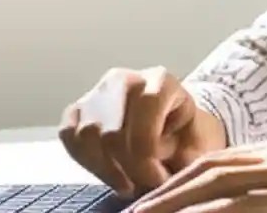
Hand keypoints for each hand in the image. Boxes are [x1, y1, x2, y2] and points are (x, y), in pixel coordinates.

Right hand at [59, 67, 228, 197]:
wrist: (173, 127)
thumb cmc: (187, 136)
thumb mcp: (197, 143)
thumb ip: (183, 155)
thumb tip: (165, 171)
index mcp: (160, 80)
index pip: (147, 107)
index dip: (147, 151)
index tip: (157, 180)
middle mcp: (125, 79)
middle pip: (113, 128)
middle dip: (128, 168)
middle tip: (144, 186)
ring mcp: (97, 93)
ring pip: (87, 135)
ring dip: (106, 169)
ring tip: (128, 183)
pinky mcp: (77, 109)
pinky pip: (69, 137)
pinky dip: (85, 160)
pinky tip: (107, 172)